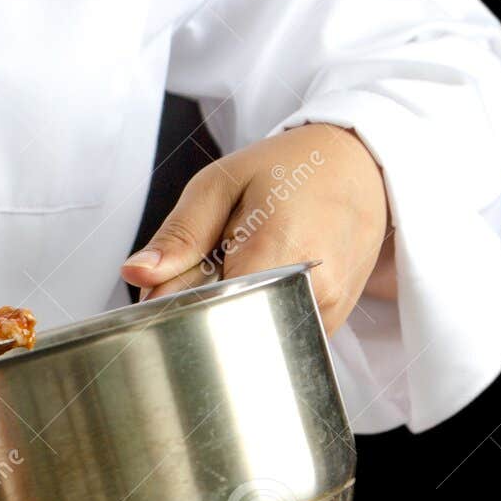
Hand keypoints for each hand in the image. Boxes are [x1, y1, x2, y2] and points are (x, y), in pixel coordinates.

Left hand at [120, 124, 393, 333]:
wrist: (364, 164)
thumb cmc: (292, 166)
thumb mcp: (222, 183)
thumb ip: (178, 235)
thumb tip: (135, 276)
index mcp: (280, 251)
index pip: (209, 311)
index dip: (178, 306)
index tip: (170, 287)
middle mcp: (312, 290)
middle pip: (229, 329)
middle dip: (201, 309)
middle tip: (207, 267)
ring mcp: (328, 310)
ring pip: (253, 336)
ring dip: (230, 312)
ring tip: (241, 267)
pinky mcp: (334, 320)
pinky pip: (278, 334)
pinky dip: (257, 315)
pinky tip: (261, 281)